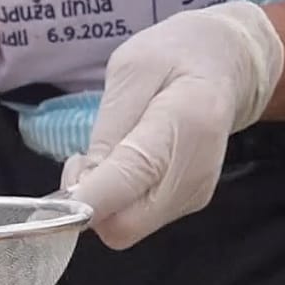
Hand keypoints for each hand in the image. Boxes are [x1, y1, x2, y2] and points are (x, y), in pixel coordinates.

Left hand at [62, 1, 284, 249]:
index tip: (57, 198)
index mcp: (185, 124)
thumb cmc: (174, 57)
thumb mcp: (130, 71)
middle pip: (125, 225)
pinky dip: (119, 201)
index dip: (86, 199)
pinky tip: (125, 165)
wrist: (227, 63)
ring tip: (108, 153)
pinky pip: (139, 218)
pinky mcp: (191, 202)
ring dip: (103, 203)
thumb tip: (82, 188)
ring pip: (128, 227)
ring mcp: (196, 193)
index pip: (128, 181)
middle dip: (90, 205)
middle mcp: (196, 171)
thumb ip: (107, 130)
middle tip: (81, 162)